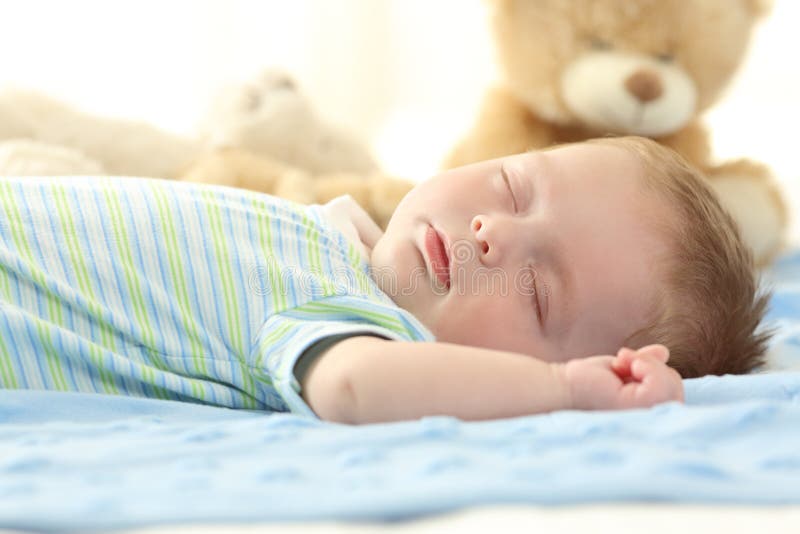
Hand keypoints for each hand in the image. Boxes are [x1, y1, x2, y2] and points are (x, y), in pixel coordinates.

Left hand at [561, 344, 683, 409]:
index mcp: (646, 414)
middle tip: (622, 361)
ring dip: (648, 364)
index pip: (674, 394)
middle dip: (653, 366)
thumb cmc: (587, 380)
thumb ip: (645, 364)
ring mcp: (643, 417)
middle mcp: (648, 421)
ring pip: (672, 387)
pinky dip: (647, 368)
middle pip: (676, 390)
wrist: (562, 385)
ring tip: (621, 363)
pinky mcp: (633, 409)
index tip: (627, 363)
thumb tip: (664, 352)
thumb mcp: (623, 368)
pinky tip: (623, 366)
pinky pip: (660, 387)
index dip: (658, 373)